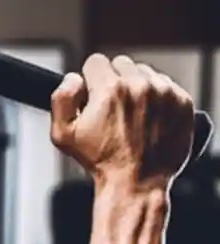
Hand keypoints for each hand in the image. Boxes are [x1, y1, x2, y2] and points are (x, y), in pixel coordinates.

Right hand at [50, 54, 195, 187]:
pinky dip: (158, 98)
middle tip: (113, 108)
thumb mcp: (63, 135)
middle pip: (122, 64)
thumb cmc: (100, 161)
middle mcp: (140, 85)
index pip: (96, 61)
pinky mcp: (182, 101)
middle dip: (114, 81)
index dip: (91, 79)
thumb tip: (73, 79)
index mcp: (110, 89)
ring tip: (132, 115)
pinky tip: (149, 118)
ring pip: (145, 73)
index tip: (94, 95)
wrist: (137, 181)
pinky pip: (167, 85)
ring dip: (137, 88)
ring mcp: (164, 92)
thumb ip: (61, 98)